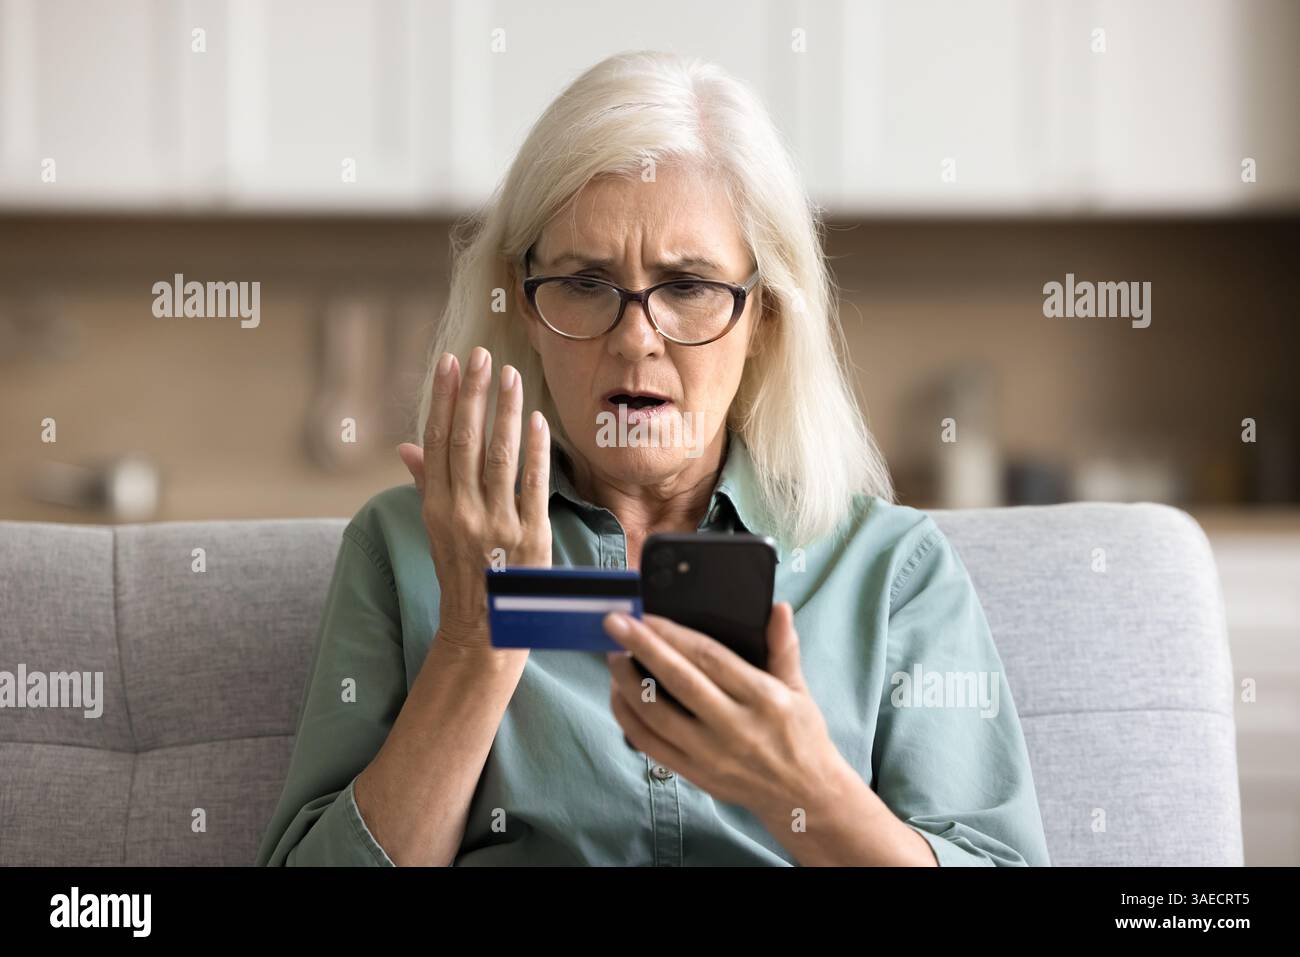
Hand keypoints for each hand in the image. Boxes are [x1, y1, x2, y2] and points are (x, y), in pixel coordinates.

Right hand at [398, 346, 551, 651]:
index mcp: (437, 507)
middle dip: (474, 393)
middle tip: (481, 354)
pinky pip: (533, 484)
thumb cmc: (461, 573)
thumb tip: (406, 447)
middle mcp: (462, 512)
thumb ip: (426, 484)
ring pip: (499, 456)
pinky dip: (536, 450)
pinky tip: (537, 421)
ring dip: (505, 411)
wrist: (484, 628)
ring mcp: (497, 524)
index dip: (443, 398)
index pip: (437, 441)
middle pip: (466, 440)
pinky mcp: (530, 536)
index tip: (449, 363)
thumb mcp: (436, 529)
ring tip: (511, 375)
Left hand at [603, 603, 851, 829]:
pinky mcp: (694, 774)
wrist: (802, 796)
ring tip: (613, 656)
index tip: (648, 614)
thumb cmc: (800, 736)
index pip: (710, 658)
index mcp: (763, 699)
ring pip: (656, 715)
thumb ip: (783, 647)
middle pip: (678, 681)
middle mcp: (735, 727)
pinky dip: (628, 718)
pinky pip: (650, 744)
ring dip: (627, 682)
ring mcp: (710, 754)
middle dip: (642, 648)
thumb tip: (778, 608)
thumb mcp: (798, 689)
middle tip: (615, 623)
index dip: (674, 634)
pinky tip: (619, 695)